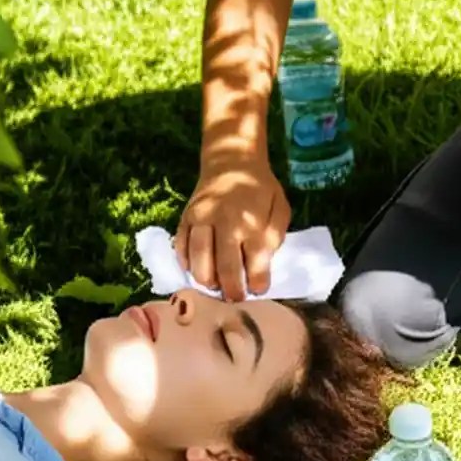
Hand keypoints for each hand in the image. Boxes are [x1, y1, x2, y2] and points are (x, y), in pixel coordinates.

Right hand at [176, 157, 290, 300]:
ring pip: (198, 258)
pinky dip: (187, 263)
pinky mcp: (185, 218)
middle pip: (225, 264)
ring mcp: (200, 219)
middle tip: (236, 298)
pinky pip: (181, 246)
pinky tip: (196, 272)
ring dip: (207, 280)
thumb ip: (275, 234)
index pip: (255, 258)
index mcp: (250, 219)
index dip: (258, 281)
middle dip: (231, 288)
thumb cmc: (259, 189)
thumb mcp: (279, 206)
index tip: (260, 291)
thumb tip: (263, 262)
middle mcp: (223, 220)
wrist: (230, 162)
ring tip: (215, 288)